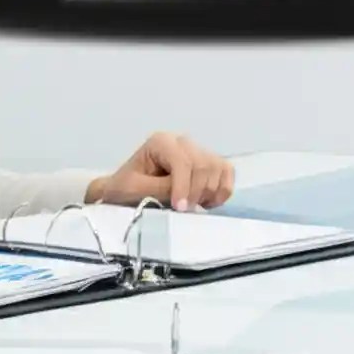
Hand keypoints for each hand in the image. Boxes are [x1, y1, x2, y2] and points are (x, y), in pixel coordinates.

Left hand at [86, 132, 234, 211]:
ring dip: (209, 192)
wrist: (126, 191)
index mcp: (161, 142)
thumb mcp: (136, 189)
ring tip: (192, 206)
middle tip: (183, 211)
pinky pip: (227, 173)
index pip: (182, 161)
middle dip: (196, 192)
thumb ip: (162, 189)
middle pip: (203, 164)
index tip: (179, 208)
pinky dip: (222, 190)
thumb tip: (187, 196)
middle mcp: (182, 141)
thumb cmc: (126, 189)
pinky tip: (206, 202)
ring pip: (218, 168)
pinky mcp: (208, 163)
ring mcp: (197, 150)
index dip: (184, 186)